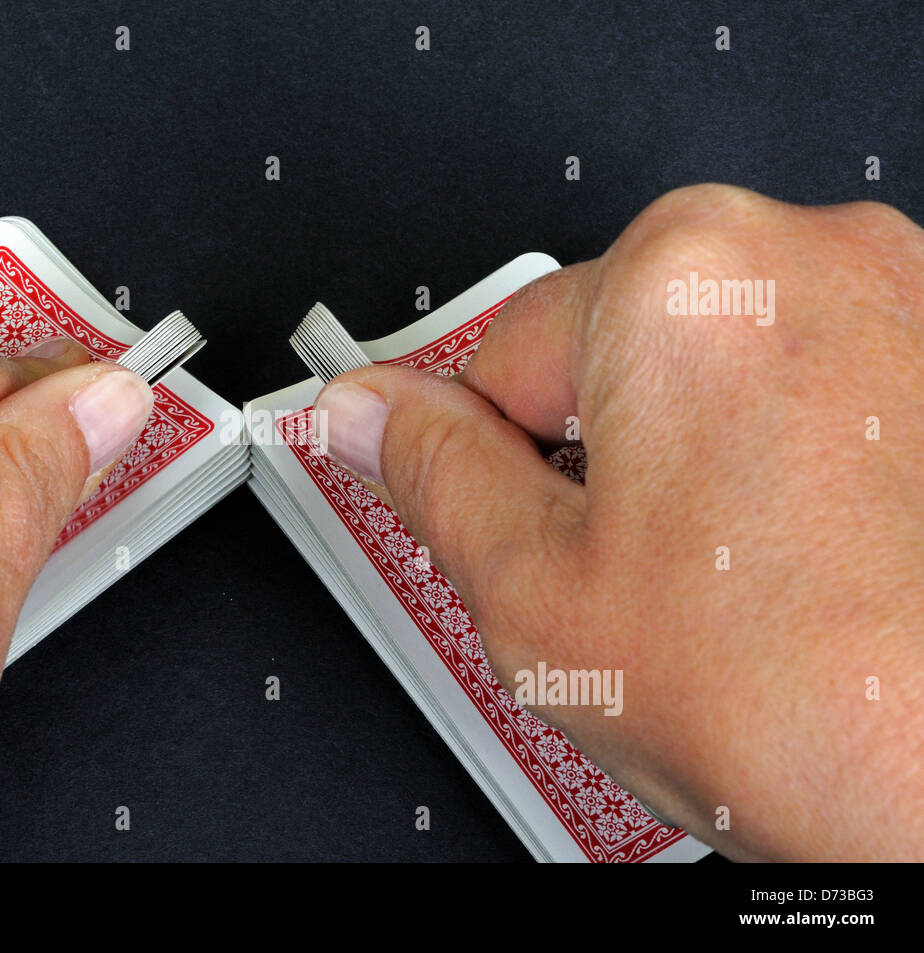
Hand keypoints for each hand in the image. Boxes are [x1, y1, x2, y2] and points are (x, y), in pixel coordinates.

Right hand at [313, 184, 923, 859]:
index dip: (486, 461)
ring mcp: (905, 303)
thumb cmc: (813, 702)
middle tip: (623, 577)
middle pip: (610, 356)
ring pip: (713, 376)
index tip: (504, 514)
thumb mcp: (541, 593)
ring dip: (692, 464)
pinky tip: (798, 564)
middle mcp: (809, 252)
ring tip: (728, 586)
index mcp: (684, 277)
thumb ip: (432, 475)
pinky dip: (786, 463)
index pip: (497, 354)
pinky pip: (811, 392)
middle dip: (593, 460)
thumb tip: (365, 414)